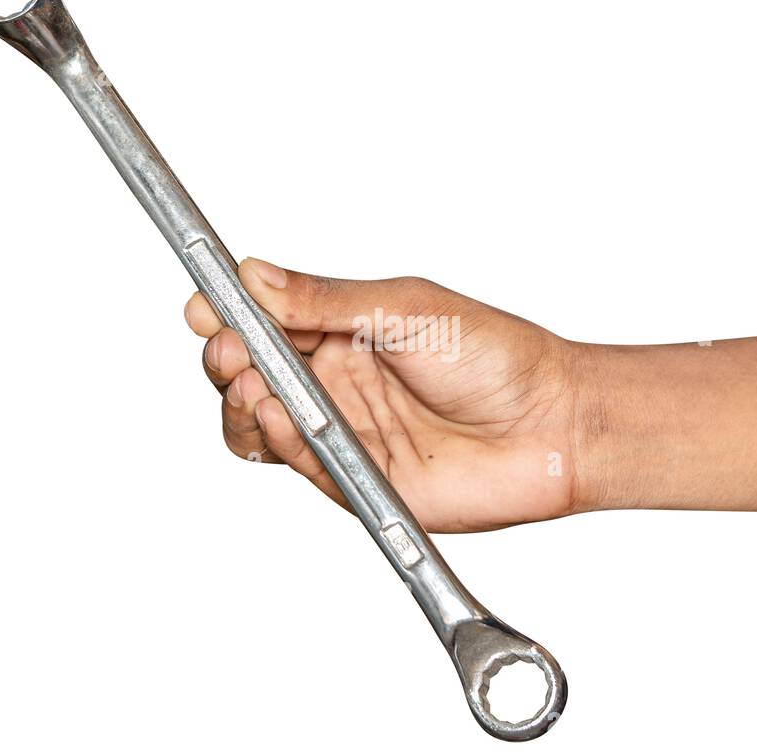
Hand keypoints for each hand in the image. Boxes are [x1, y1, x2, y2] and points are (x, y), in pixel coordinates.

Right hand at [185, 258, 586, 531]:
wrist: (553, 427)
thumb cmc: (497, 357)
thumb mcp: (406, 310)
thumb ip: (326, 300)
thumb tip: (253, 275)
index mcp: (343, 329)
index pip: (263, 320)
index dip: (226, 314)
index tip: (204, 308)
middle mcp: (335, 380)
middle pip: (249, 373)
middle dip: (226, 360)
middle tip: (229, 351)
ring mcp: (343, 431)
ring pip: (258, 424)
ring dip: (241, 404)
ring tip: (252, 386)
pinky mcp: (356, 480)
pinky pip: (299, 464)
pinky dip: (279, 441)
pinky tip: (281, 418)